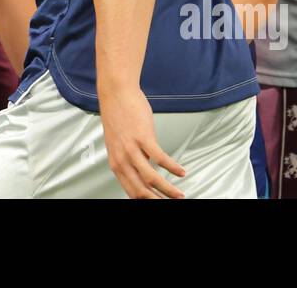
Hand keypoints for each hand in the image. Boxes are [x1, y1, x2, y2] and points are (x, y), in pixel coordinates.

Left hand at [99, 83, 185, 198]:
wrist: (116, 92)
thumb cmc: (118, 115)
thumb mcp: (120, 143)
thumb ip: (131, 158)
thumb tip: (146, 168)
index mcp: (115, 163)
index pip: (131, 191)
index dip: (146, 201)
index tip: (158, 203)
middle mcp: (121, 159)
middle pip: (140, 190)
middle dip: (158, 200)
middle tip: (172, 204)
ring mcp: (131, 148)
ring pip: (151, 179)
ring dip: (168, 190)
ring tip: (179, 196)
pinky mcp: (142, 137)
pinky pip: (160, 158)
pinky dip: (172, 167)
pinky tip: (181, 172)